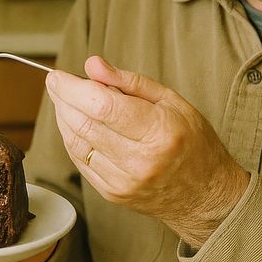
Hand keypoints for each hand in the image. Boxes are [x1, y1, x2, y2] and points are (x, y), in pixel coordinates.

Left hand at [46, 56, 248, 246]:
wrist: (205, 196)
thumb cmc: (192, 142)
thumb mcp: (172, 101)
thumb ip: (129, 81)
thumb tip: (92, 65)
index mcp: (159, 131)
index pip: (102, 106)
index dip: (73, 88)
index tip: (58, 75)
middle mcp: (140, 160)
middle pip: (84, 124)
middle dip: (62, 99)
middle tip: (56, 82)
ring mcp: (124, 181)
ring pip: (76, 143)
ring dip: (62, 117)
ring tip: (63, 99)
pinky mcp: (112, 193)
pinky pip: (80, 161)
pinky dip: (71, 138)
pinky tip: (73, 123)